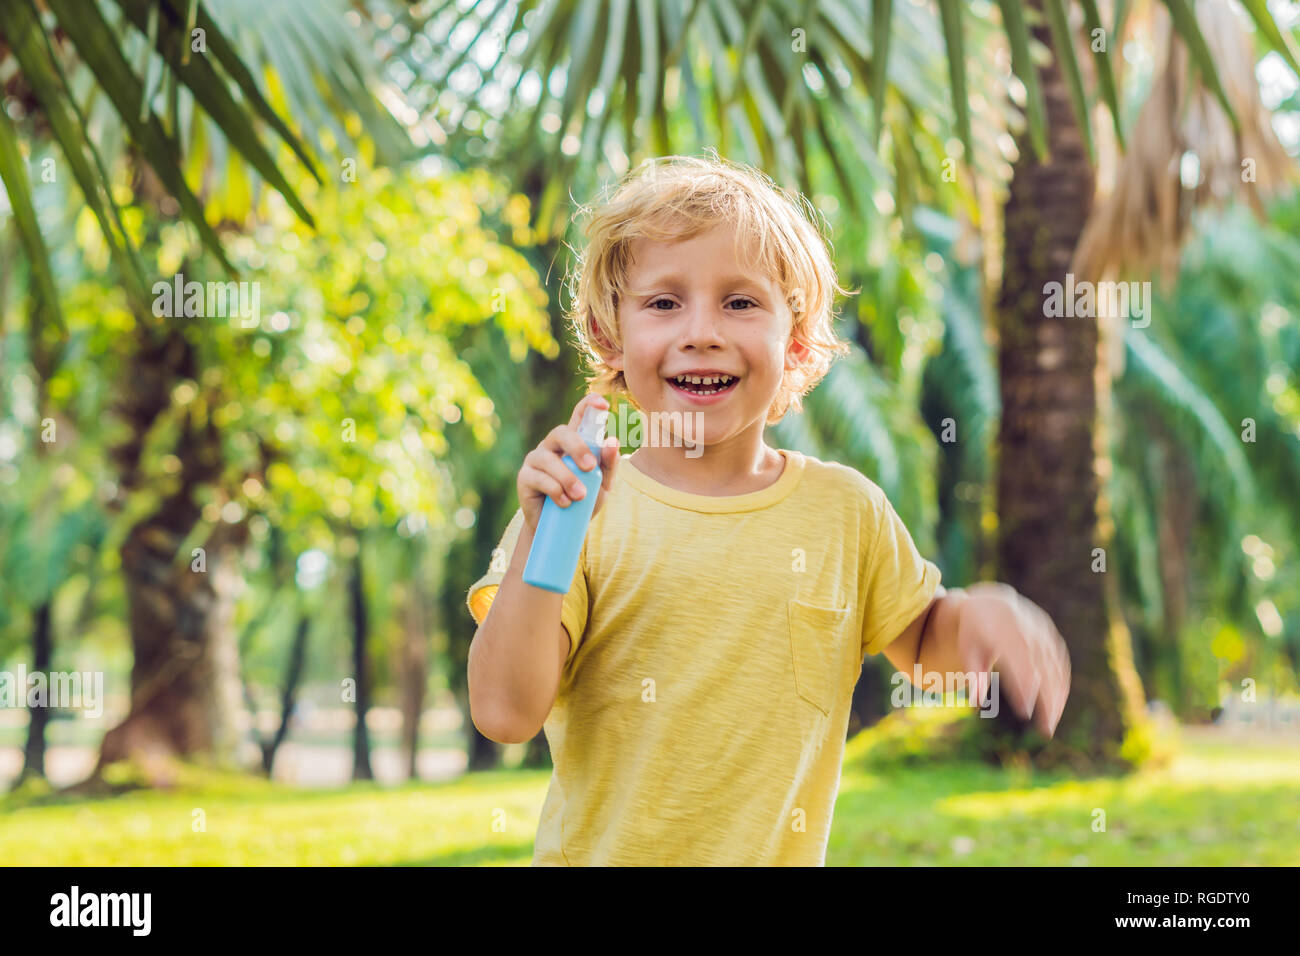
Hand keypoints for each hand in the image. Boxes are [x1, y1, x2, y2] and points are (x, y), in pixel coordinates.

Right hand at [517, 393, 620, 533]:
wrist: (562, 529)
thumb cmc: (583, 501)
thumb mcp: (602, 484)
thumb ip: (609, 464)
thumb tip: (612, 441)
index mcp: (572, 443)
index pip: (579, 417)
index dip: (589, 405)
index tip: (602, 403)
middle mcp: (552, 446)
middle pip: (561, 432)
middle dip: (577, 447)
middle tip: (590, 467)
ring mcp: (536, 460)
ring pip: (548, 458)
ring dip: (567, 477)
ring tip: (580, 496)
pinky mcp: (525, 478)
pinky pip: (538, 478)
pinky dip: (554, 490)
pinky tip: (564, 502)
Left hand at [956, 582, 1070, 736]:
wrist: (991, 603)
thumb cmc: (974, 633)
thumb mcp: (968, 650)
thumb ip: (973, 674)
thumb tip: (975, 702)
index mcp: (1003, 633)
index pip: (1018, 664)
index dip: (1023, 688)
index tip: (1025, 713)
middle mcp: (1026, 632)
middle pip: (1042, 669)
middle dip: (1046, 700)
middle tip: (1046, 728)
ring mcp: (1042, 633)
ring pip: (1055, 667)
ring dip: (1057, 696)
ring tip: (1052, 721)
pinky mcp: (1050, 636)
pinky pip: (1060, 662)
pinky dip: (1062, 682)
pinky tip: (1058, 703)